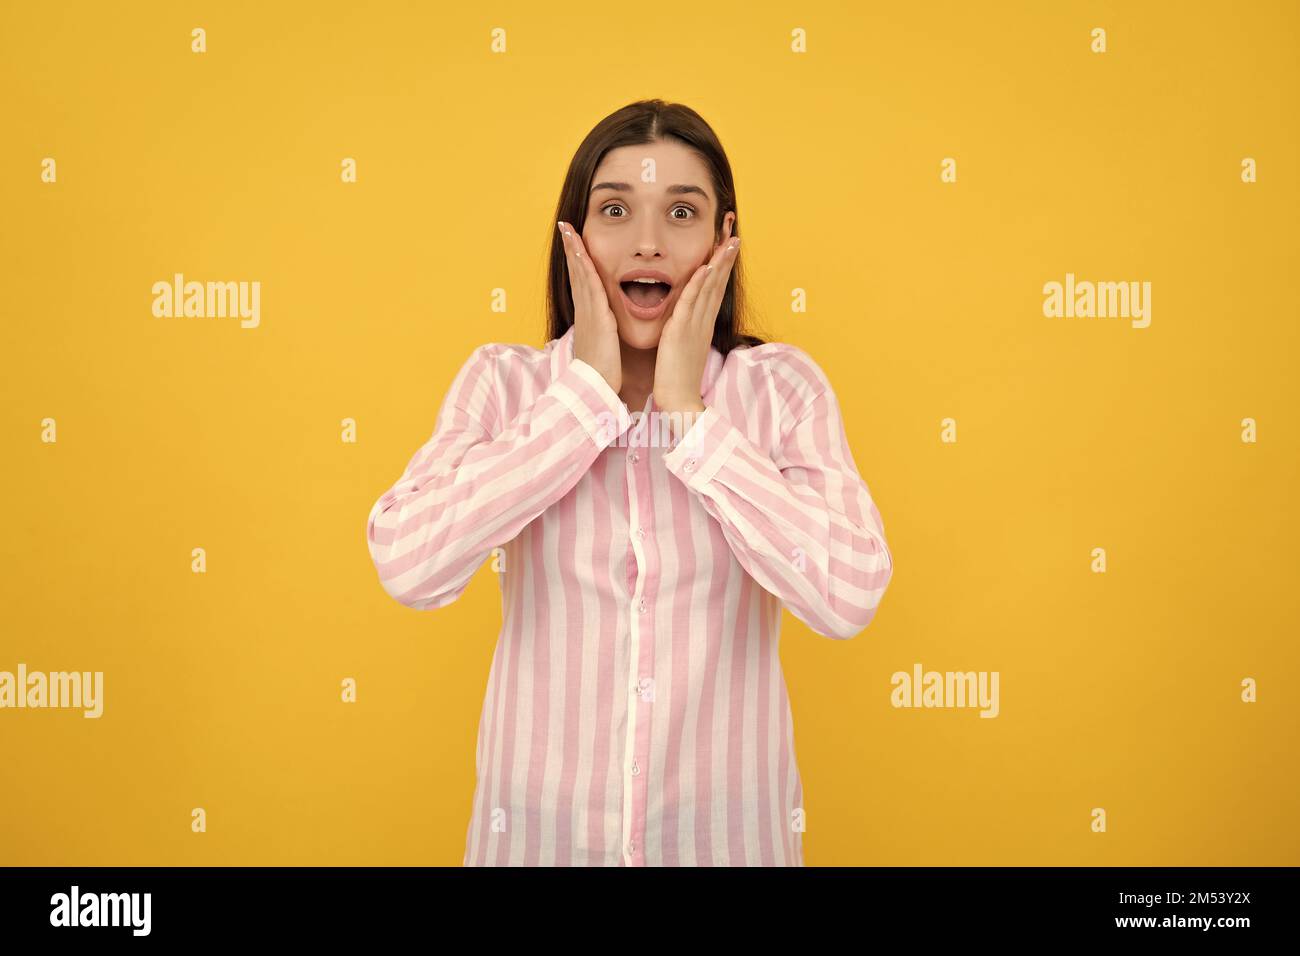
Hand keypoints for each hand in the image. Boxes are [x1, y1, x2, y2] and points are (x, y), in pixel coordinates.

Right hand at [557, 220, 621, 394]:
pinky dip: (585, 267)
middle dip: (571, 247)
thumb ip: (606, 330)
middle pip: (576, 271)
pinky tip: (581, 252)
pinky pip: (590, 286)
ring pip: (580, 274)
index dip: (577, 259)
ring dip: (574, 250)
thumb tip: (608, 324)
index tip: (573, 241)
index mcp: (589, 314)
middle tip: (564, 225)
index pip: (582, 280)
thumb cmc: (603, 370)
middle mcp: (585, 309)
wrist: (596, 387)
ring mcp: (588, 311)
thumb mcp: (604, 343)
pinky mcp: (595, 316)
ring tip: (567, 229)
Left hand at [653, 235, 740, 412]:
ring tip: (727, 242)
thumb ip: (686, 331)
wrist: (679, 402)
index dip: (722, 267)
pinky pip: (691, 304)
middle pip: (718, 284)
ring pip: (709, 289)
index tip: (729, 247)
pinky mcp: (681, 333)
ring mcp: (694, 326)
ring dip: (718, 264)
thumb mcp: (684, 348)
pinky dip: (698, 285)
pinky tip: (704, 268)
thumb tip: (686, 321)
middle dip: (726, 259)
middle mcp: (702, 322)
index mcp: (702, 325)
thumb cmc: (678, 378)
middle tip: (736, 235)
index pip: (715, 290)